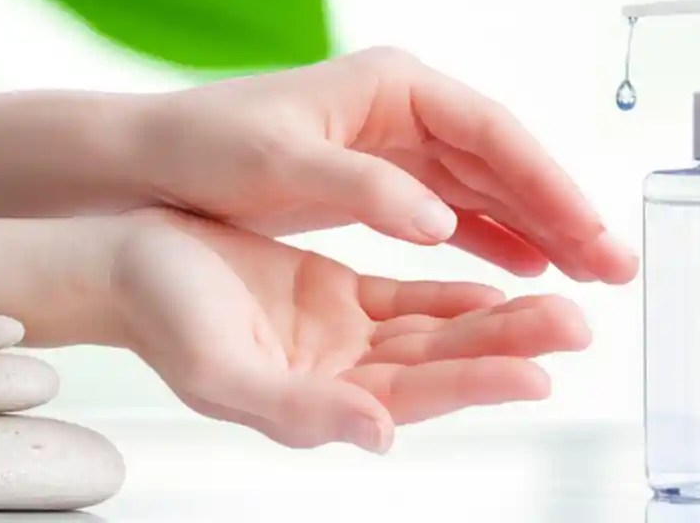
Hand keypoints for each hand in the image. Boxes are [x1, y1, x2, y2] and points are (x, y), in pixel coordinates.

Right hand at [110, 209, 591, 451]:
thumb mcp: (222, 373)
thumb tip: (377, 436)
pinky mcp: (338, 300)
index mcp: (322, 398)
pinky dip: (453, 296)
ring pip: (437, 330)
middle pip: (444, 361)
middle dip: (510, 345)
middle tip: (573, 325)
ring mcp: (344, 338)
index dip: (479, 382)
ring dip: (496, 319)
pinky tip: (495, 285)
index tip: (539, 374)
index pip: (420, 392)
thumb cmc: (161, 315)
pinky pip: (410, 301)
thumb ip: (299, 413)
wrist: (126, 262)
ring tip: (556, 305)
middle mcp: (344, 374)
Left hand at [137, 47, 636, 283]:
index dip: (548, 184)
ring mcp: (399, 142)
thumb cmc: (206, 148)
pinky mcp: (385, 177)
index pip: (493, 133)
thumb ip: (362, 189)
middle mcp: (407, 108)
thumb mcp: (277, 165)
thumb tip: (440, 220)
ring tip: (588, 274)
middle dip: (561, 212)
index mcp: (393, 86)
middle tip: (615, 265)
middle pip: (505, 160)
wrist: (150, 162)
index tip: (591, 232)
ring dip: (538, 229)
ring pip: (488, 186)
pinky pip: (457, 206)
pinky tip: (525, 267)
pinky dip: (493, 236)